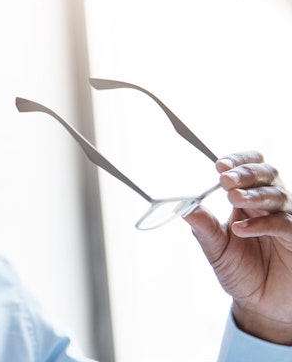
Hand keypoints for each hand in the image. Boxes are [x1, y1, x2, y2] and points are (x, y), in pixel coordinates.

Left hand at [185, 150, 291, 344]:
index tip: (220, 165)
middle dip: (246, 173)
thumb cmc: (241, 272)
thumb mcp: (215, 248)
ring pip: (278, 195)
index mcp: (248, 201)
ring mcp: (285, 221)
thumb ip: (203, 226)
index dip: (238, 162)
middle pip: (267, 175)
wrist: (260, 305)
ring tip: (233, 198)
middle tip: (226, 179)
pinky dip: (263, 224)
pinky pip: (285, 224)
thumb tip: (185, 206)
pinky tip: (242, 228)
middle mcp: (269, 206)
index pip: (249, 169)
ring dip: (254, 195)